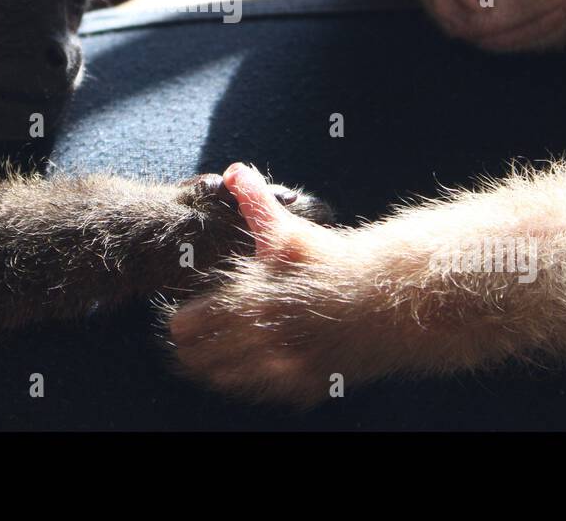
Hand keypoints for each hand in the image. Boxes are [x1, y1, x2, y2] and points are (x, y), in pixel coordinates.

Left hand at [167, 163, 361, 406]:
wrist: (388, 298)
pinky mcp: (307, 383)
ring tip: (203, 367)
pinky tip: (242, 380)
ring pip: (229, 380)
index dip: (182, 324)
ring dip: (213, 373)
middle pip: (204, 356)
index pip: (194, 322)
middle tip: (184, 350)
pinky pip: (262, 393)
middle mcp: (264, 334)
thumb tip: (234, 171)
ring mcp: (285, 363)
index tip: (176, 324)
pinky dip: (247, 387)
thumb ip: (256, 202)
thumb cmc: (334, 261)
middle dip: (192, 352)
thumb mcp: (291, 231)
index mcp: (252, 296)